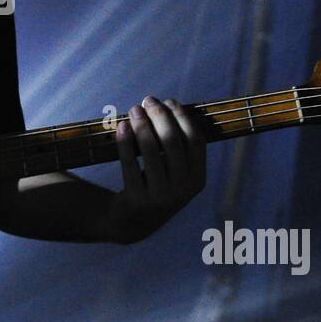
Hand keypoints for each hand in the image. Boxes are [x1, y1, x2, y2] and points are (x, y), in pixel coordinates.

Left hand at [108, 95, 206, 243]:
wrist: (134, 222)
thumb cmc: (155, 184)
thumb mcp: (174, 170)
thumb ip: (177, 144)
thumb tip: (167, 104)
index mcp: (198, 178)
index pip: (195, 140)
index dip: (182, 117)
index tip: (169, 100)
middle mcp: (184, 189)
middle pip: (172, 141)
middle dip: (160, 115)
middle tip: (148, 99)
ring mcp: (161, 197)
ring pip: (150, 150)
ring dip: (141, 124)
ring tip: (133, 109)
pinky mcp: (138, 201)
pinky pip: (130, 163)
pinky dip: (125, 141)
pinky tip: (121, 126)